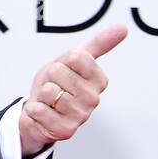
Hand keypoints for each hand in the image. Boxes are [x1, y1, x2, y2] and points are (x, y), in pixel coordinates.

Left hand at [19, 23, 126, 157]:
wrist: (37, 111)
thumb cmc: (56, 83)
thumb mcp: (72, 59)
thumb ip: (98, 44)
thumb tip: (123, 27)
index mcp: (99, 80)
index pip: (76, 56)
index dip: (62, 61)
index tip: (64, 70)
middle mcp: (93, 99)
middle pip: (59, 71)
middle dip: (49, 77)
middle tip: (53, 86)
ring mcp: (81, 116)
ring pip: (49, 91)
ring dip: (41, 95)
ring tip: (48, 101)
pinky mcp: (65, 131)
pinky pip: (40, 110)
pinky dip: (34, 109)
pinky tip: (42, 113)